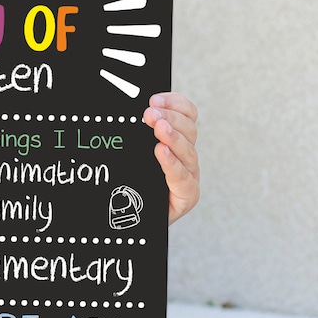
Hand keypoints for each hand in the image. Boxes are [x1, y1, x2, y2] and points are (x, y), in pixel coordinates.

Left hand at [142, 92, 198, 225]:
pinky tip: (161, 152)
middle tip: (150, 113)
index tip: (154, 98)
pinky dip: (172, 163)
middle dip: (170, 118)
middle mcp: (186, 157)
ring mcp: (188, 176)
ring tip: (158, 128)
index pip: (187, 115)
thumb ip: (133, 131)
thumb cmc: (129, 182)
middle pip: (189, 130)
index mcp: (177, 140)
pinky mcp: (186, 196)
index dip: (175, 104)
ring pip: (188, 152)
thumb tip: (131, 109)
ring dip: (172, 137)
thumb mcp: (130, 152)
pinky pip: (183, 178)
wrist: (128, 219)